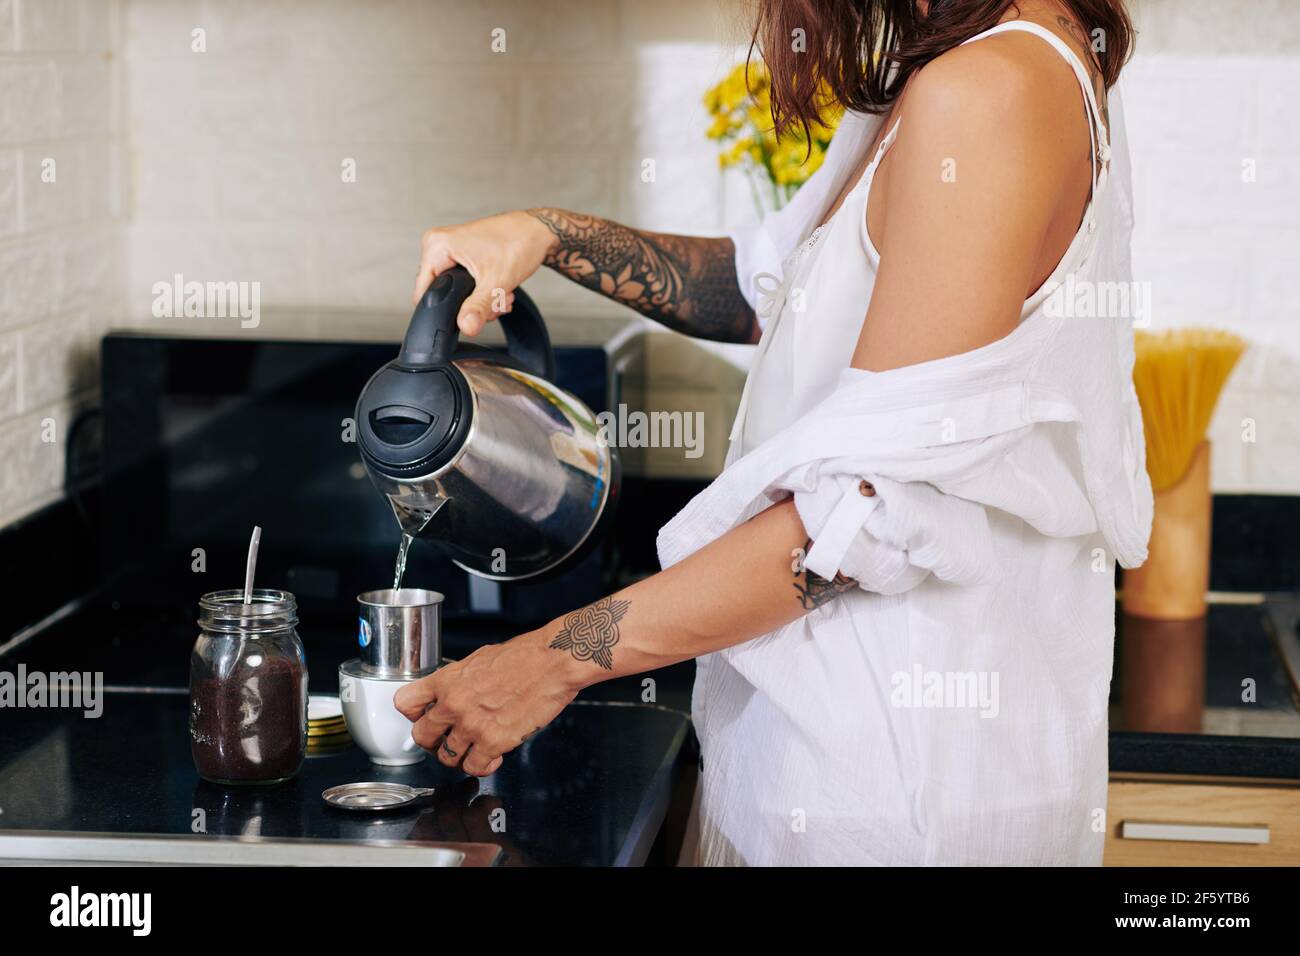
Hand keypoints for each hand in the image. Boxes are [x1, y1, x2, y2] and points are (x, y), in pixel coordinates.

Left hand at [393, 628, 582, 777]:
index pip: (405, 703)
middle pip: (421, 737)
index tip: (424, 717)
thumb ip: (458, 680)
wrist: (552, 662)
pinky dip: (482, 766)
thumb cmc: (524, 656)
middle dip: (434, 741)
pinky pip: (474, 768)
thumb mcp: (478, 659)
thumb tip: (451, 692)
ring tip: (474, 748)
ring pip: (446, 758)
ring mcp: (472, 725)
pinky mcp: (494, 742)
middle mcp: (453, 704)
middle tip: (449, 739)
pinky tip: (492, 755)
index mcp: (447, 680)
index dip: (414, 714)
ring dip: (460, 756)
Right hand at [412, 210, 556, 335]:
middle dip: (469, 305)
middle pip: (442, 293)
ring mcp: (450, 249)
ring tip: (501, 294)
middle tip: (493, 301)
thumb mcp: (496, 282)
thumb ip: (478, 307)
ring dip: (480, 300)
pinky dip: (482, 291)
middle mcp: (438, 245)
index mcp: (437, 246)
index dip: (444, 308)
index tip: (467, 312)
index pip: (423, 292)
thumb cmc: (519, 243)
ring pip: (456, 291)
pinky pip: (464, 283)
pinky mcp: (462, 254)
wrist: (538, 232)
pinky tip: (499, 289)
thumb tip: (465, 327)